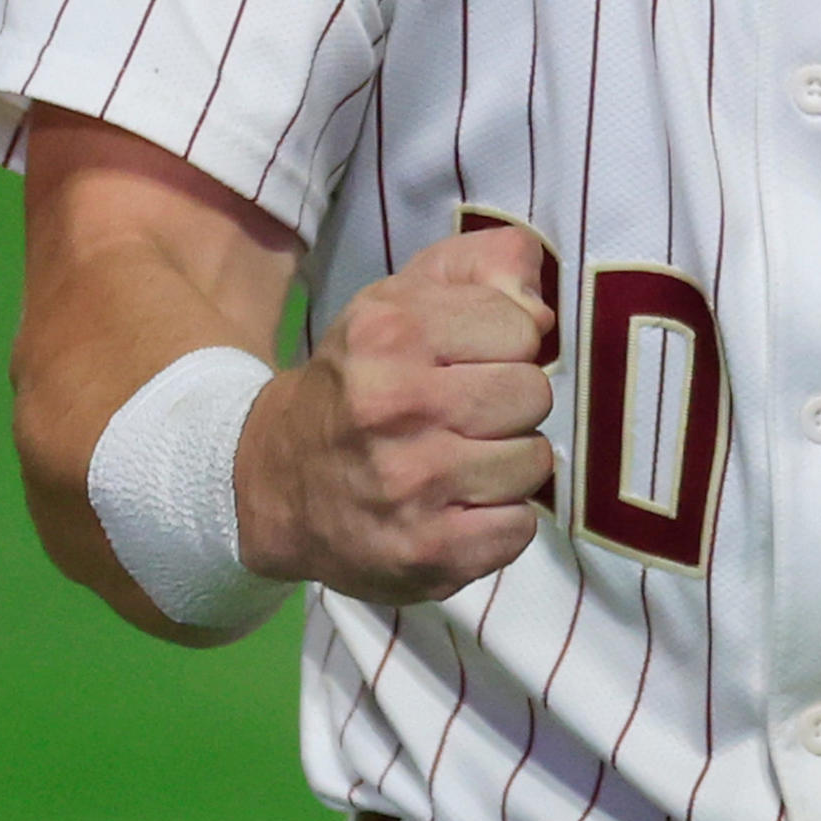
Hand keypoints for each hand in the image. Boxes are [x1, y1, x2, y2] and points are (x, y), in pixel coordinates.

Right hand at [232, 227, 556, 604]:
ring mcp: (412, 485)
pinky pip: (520, 528)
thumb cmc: (359, 381)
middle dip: (510, 404)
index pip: (522, 329)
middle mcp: (395, 406)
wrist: (276, 482)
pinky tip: (461, 507)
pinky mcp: (428, 552)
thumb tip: (543, 308)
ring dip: (509, 464)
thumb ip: (481, 267)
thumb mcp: (401, 299)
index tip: (474, 361)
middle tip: (469, 415)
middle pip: (533, 395)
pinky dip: (501, 520)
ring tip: (463, 461)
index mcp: (390, 332)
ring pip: (534, 463)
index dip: (507, 344)